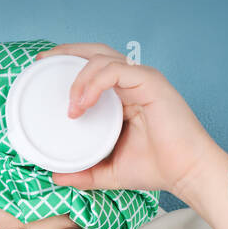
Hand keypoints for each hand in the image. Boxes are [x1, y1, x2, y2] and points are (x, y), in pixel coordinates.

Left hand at [33, 43, 223, 198]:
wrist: (186, 174)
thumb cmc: (155, 168)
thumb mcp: (108, 171)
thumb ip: (83, 172)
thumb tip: (54, 176)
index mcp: (123, 95)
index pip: (91, 67)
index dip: (66, 63)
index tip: (41, 69)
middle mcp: (132, 82)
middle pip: (94, 52)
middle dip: (65, 52)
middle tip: (41, 61)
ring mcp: (142, 79)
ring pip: (102, 58)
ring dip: (78, 76)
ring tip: (70, 105)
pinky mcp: (151, 82)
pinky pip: (116, 70)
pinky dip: (94, 81)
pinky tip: (82, 102)